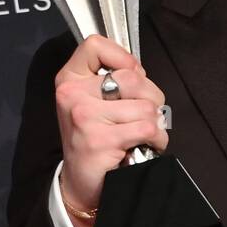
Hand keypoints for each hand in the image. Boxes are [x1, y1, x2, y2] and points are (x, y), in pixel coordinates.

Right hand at [55, 34, 168, 212]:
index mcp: (69, 79)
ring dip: (155, 123)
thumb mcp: (93, 101)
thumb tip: (140, 70)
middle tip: (144, 114)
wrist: (81, 181)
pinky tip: (146, 145)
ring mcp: (84, 116)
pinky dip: (156, 139)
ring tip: (144, 133)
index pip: (95, 45)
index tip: (132, 74)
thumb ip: (112, 79)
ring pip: (145, 106)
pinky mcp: (100, 139)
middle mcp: (72, 94)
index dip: (123, 57)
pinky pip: (146, 128)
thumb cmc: (94, 139)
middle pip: (132, 77)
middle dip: (151, 97)